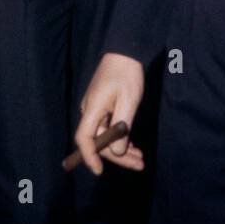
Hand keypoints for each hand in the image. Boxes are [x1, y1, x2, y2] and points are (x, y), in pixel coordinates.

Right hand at [74, 53, 146, 174]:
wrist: (125, 51)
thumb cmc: (127, 74)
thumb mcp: (129, 100)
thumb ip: (122, 127)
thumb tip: (116, 152)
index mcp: (92, 109)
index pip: (84, 139)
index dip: (90, 157)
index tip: (99, 171)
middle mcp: (90, 112)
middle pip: (98, 141)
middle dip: (118, 156)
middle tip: (139, 164)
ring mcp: (96, 109)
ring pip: (105, 136)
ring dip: (121, 149)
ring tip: (140, 159)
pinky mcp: (103, 107)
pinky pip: (108, 128)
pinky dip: (120, 138)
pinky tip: (133, 146)